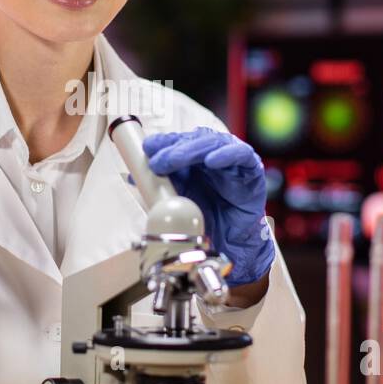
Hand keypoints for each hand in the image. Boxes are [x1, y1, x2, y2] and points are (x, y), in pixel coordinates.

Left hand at [142, 127, 274, 286]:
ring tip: (175, 158)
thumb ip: (157, 187)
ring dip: (192, 149)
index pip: (179, 142)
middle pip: (194, 140)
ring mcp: (232, 160)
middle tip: (157, 159)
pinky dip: (226, 154)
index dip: (164, 142)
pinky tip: (212, 160)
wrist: (229, 243)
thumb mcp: (175, 201)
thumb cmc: (205, 220)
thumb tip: (131, 176)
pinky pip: (241, 155)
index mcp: (194, 160)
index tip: (148, 147)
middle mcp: (213, 155)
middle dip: (173, 147)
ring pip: (213, 143)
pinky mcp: (251, 170)